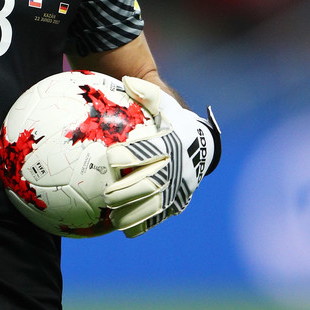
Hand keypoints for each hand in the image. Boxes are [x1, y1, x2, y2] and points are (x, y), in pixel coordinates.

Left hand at [104, 76, 220, 237]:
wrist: (201, 145)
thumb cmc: (173, 121)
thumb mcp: (164, 106)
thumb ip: (147, 94)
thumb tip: (126, 79)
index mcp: (171, 144)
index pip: (150, 150)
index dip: (131, 154)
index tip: (110, 158)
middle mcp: (177, 168)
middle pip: (152, 182)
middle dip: (129, 191)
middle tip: (107, 196)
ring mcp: (179, 187)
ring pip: (156, 204)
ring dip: (134, 213)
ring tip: (113, 219)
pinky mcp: (179, 201)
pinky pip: (161, 216)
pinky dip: (144, 224)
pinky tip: (126, 230)